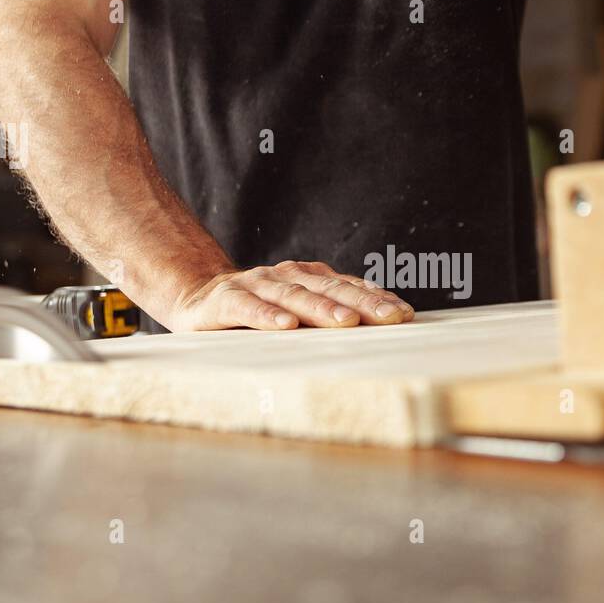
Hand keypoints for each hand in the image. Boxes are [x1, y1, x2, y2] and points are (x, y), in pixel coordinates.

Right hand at [163, 260, 414, 331]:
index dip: (377, 299)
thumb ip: (331, 312)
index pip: (349, 287)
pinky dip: (267, 317)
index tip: (405, 314)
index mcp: (308, 278)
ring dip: (321, 309)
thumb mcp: (298, 310)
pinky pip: (249, 309)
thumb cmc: (259, 311)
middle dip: (363, 303)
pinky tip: (285, 326)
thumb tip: (385, 323)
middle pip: (330, 289)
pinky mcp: (226, 301)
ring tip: (346, 322)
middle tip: (390, 317)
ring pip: (294, 297)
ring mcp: (257, 286)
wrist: (198, 298)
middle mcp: (286, 276)